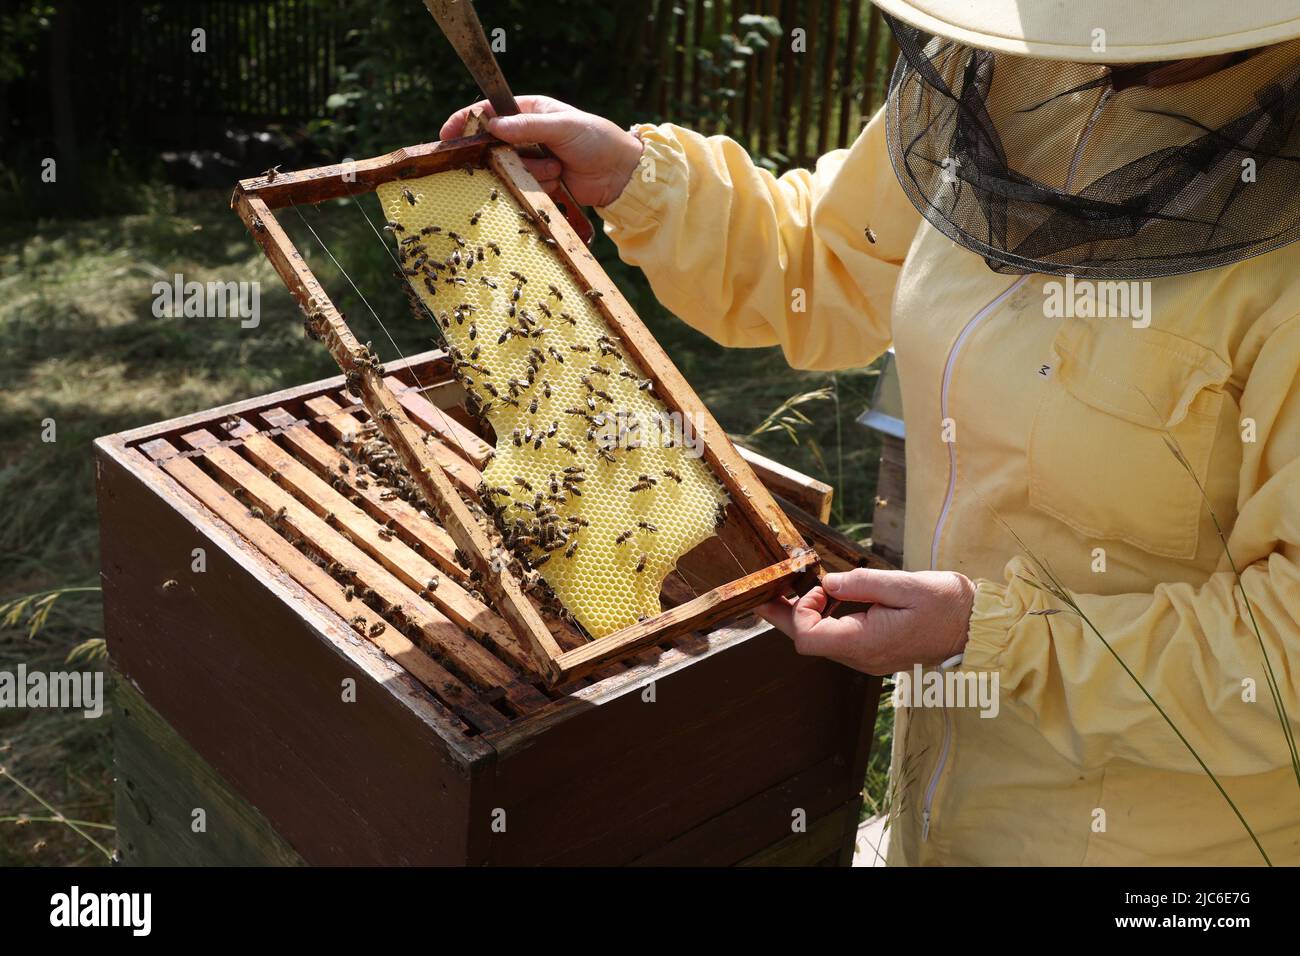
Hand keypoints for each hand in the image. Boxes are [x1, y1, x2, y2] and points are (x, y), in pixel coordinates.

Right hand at [441, 95, 643, 207]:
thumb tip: (493, 125)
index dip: (467, 121)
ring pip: (511, 168)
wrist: (620, 173)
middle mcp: (528, 133)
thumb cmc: (596, 139)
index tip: (448, 134)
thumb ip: (527, 127)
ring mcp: (534, 159)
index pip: (490, 110)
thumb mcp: (562, 127)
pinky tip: (558, 181)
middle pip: (495, 144)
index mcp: (531, 111)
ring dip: (532, 172)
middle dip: (503, 156)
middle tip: (512, 162)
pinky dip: (539, 186)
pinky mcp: (540, 181)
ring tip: (557, 169)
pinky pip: (525, 185)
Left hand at [758, 569, 975, 674]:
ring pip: (822, 642)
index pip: (808, 637)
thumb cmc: (946, 604)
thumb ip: (861, 584)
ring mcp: (869, 659)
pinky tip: (826, 600)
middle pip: (808, 642)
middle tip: (762, 596)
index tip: (818, 586)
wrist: (976, 627)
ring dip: (805, 617)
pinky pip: (839, 640)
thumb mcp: (904, 585)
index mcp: (866, 643)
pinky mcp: (875, 653)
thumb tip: (827, 584)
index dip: (801, 610)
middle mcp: (862, 658)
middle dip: (784, 617)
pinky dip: (825, 620)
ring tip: (794, 591)